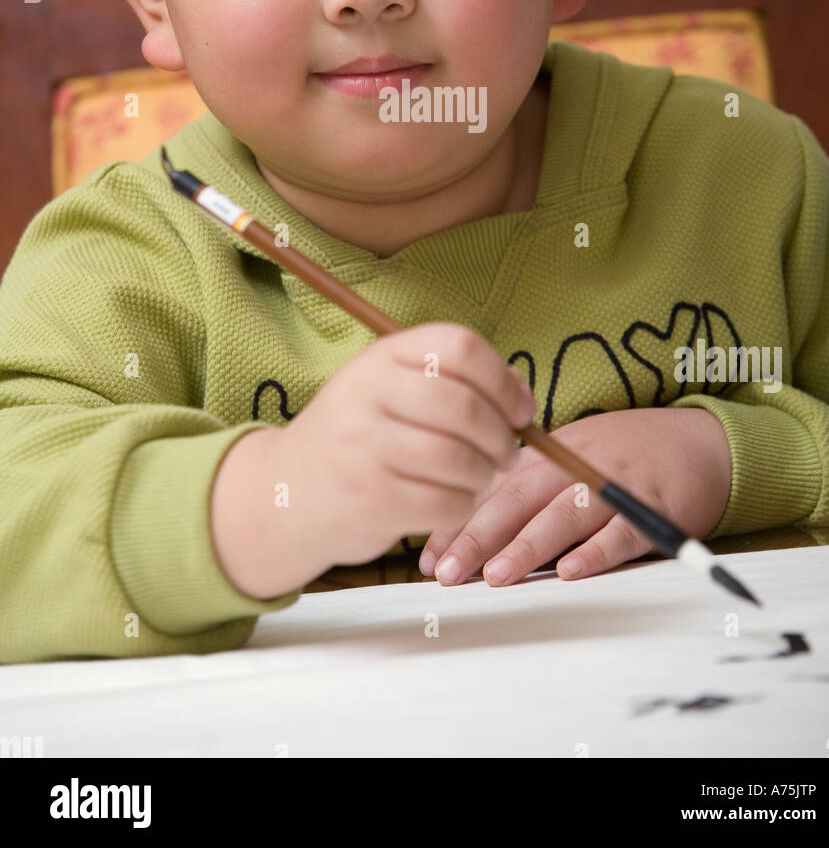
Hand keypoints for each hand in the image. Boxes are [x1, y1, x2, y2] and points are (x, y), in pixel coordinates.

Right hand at [290, 322, 535, 566]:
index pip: (460, 346)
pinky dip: (463, 506)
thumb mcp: (389, 388)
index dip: (503, 380)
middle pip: (464, 406)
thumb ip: (453, 380)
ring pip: (460, 460)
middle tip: (506, 453)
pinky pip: (446, 503)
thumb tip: (521, 393)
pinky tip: (452, 500)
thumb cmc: (355, 437)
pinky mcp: (371, 500)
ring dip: (484, 474)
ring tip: (478, 477)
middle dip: (501, 436)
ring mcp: (366, 448)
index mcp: (380, 356)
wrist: (284, 493)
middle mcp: (368, 394)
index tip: (520, 409)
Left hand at [419, 406, 731, 585]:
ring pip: (565, 515)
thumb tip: (467, 528)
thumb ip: (526, 487)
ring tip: (496, 575)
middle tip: (447, 573)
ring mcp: (616, 485)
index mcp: (552, 454)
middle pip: (520, 499)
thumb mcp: (571, 457)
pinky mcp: (654, 508)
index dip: (460, 521)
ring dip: (529, 545)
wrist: (701, 442)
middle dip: (478, 536)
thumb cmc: (625, 455)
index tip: (429, 558)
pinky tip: (572, 572)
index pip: (494, 488)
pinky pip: (622, 531)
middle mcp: (578, 464)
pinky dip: (597, 552)